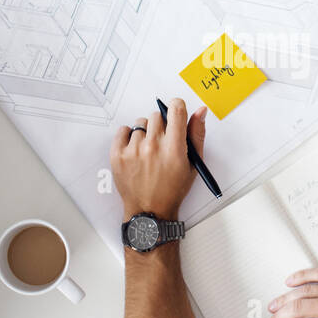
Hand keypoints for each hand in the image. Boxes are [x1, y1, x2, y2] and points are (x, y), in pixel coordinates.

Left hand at [111, 99, 206, 221]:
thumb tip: (200, 111)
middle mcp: (153, 147)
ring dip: (145, 132)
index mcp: (174, 149)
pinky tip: (135, 149)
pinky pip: (123, 130)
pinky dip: (128, 136)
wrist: (149, 211)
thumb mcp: (192, 164)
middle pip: (157, 115)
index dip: (177, 107)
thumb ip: (197, 135)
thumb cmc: (172, 189)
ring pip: (140, 123)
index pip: (175, 110)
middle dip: (162, 125)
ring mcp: (133, 150)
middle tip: (163, 142)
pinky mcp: (118, 155)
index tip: (176, 112)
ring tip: (148, 150)